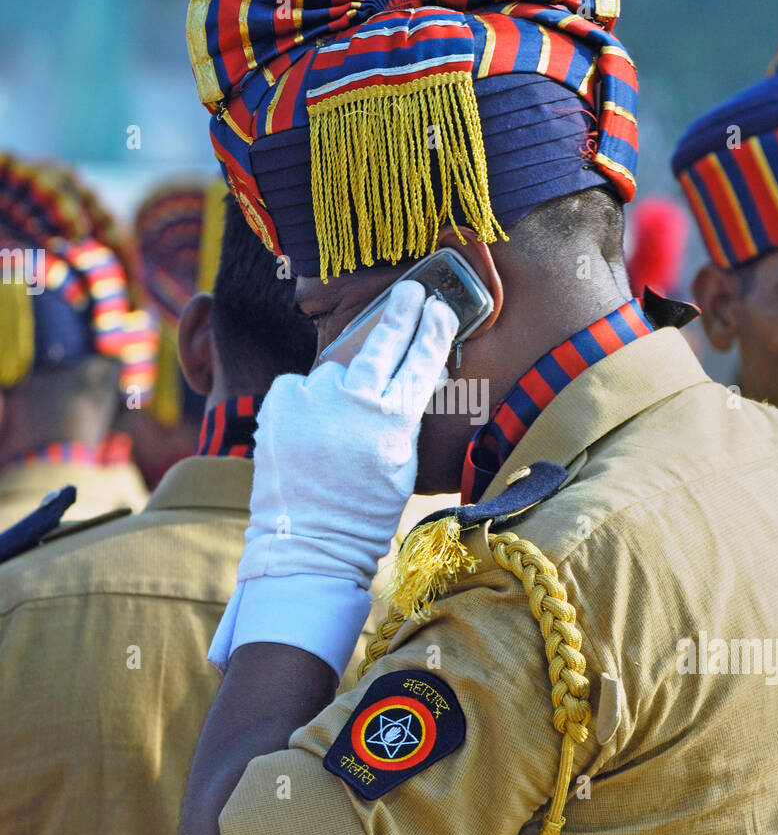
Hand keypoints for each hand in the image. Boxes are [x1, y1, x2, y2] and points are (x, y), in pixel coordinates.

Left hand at [239, 279, 457, 591]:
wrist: (308, 543)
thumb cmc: (363, 511)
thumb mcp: (402, 463)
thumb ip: (403, 418)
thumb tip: (413, 379)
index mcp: (394, 420)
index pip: (421, 359)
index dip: (433, 329)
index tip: (439, 306)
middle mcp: (355, 401)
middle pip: (383, 342)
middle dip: (399, 312)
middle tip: (410, 291)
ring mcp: (314, 399)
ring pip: (334, 373)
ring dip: (338, 388)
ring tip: (335, 430)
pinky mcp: (280, 401)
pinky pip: (300, 388)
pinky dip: (305, 403)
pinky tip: (307, 435)